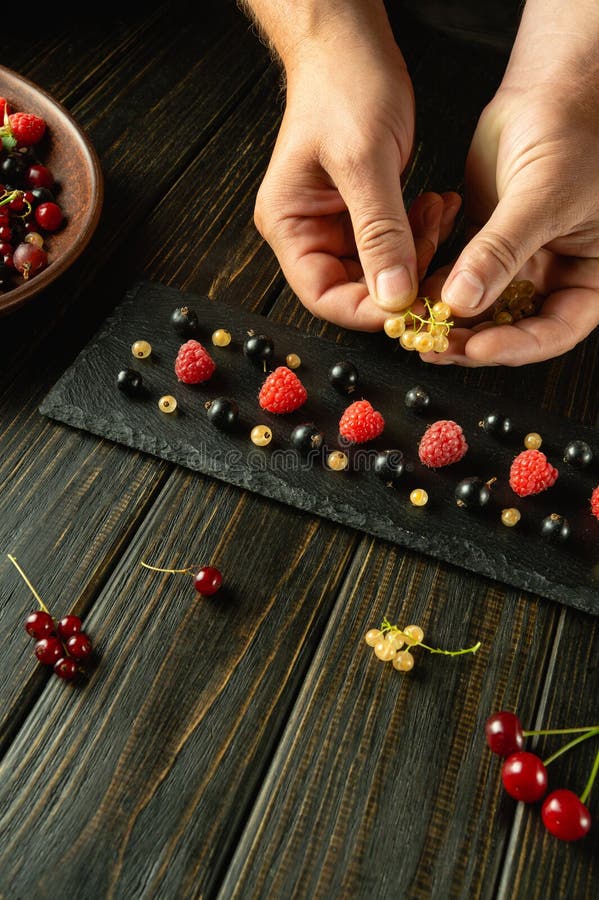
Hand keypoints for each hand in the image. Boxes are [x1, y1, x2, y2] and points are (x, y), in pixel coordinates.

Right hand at [254, 36, 460, 329]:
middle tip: (437, 255)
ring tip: (439, 214)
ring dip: (418, 251)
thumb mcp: (363, 161)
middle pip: (355, 288)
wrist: (351, 43)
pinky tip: (438, 206)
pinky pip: (397, 241)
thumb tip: (393, 296)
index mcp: (290, 226)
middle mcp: (310, 232)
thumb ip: (378, 233)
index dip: (366, 309)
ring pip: (383, 267)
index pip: (323, 295)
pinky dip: (422, 231)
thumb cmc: (342, 87)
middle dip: (400, 278)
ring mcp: (338, 223)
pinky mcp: (366, 210)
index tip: (409, 305)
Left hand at [420, 7, 598, 365]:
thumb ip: (501, 252)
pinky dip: (438, 288)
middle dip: (472, 339)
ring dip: (449, 319)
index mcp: (588, 278)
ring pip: (482, 308)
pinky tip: (417, 292)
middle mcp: (555, 277)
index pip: (554, 331)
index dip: (515, 346)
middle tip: (435, 344)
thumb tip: (462, 300)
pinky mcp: (486, 246)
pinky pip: (460, 279)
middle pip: (513, 328)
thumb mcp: (543, 197)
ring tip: (419, 324)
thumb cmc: (573, 133)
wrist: (551, 89)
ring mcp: (519, 264)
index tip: (476, 349)